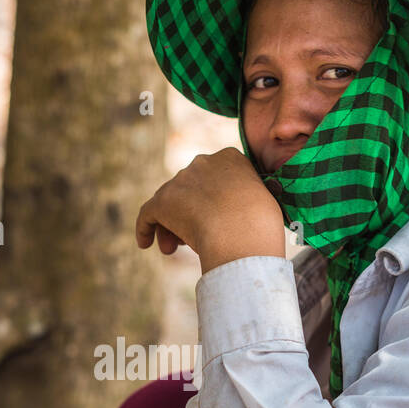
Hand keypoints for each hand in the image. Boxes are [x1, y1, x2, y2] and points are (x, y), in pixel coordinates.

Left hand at [135, 147, 285, 273]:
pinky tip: (144, 243)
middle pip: (189, 191)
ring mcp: (181, 180)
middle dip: (188, 214)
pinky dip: (145, 228)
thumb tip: (237, 211)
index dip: (211, 201)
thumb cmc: (261, 225)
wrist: (244, 232)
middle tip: (190, 240)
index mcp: (230, 158)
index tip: (215, 221)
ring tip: (172, 249)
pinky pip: (148, 213)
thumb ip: (246, 199)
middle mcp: (203, 162)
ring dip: (170, 225)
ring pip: (169, 203)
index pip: (214, 179)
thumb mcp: (263, 201)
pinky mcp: (163, 201)